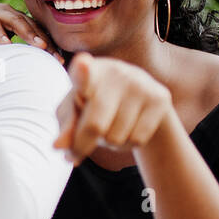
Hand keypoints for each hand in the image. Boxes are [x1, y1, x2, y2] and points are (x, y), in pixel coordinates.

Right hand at [0, 1, 62, 61]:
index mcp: (15, 19)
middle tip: (55, 54)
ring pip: (16, 21)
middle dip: (44, 39)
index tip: (60, 60)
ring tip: (40, 46)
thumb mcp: (1, 37)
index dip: (49, 43)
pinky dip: (0, 33)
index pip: (36, 29)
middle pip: (31, 25)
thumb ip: (13, 47)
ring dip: (29, 33)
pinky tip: (6, 43)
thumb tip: (30, 68)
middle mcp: (8, 13)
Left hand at [55, 52, 175, 164]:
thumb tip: (59, 147)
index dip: (82, 70)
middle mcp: (115, 73)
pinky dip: (126, 145)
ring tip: (109, 126)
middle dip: (82, 146)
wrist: (137, 94)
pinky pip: (136, 140)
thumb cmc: (93, 102)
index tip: (82, 64)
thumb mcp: (74, 112)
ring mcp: (140, 84)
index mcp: (88, 71)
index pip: (83, 73)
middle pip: (95, 125)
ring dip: (107, 143)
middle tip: (75, 154)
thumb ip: (65, 127)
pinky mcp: (159, 98)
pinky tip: (126, 129)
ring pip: (115, 138)